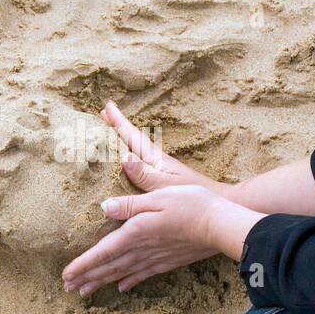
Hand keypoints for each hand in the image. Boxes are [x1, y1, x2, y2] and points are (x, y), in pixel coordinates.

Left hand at [61, 185, 262, 295]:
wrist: (220, 223)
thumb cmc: (191, 203)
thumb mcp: (158, 195)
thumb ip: (129, 204)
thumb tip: (103, 208)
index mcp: (135, 231)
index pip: (103, 251)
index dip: (83, 264)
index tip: (65, 275)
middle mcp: (142, 249)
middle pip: (108, 266)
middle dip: (87, 277)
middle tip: (67, 289)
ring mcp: (156, 257)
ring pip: (122, 273)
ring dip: (102, 282)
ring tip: (85, 292)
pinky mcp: (168, 260)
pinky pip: (143, 274)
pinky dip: (129, 281)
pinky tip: (121, 287)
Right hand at [101, 101, 230, 196]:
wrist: (212, 206)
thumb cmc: (188, 196)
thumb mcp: (163, 186)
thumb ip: (144, 173)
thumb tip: (124, 155)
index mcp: (154, 159)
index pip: (133, 137)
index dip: (119, 122)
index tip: (107, 107)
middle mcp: (155, 161)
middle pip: (133, 139)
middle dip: (118, 126)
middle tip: (103, 114)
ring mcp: (159, 169)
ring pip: (135, 149)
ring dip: (123, 139)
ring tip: (110, 130)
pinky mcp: (162, 179)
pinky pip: (138, 162)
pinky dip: (129, 155)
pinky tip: (127, 160)